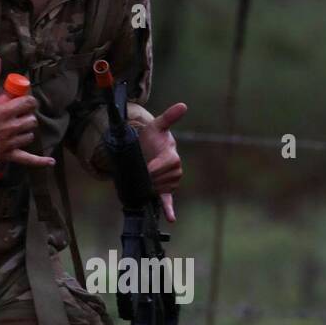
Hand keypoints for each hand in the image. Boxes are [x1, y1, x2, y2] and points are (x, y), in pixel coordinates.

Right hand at [0, 55, 54, 168]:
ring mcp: (9, 143)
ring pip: (29, 136)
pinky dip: (40, 161)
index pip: (28, 103)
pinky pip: (27, 159)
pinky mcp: (7, 155)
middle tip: (19, 116)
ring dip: (26, 132)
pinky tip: (50, 162)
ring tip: (18, 129)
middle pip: (31, 121)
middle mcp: (10, 128)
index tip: (25, 102)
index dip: (29, 101)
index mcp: (5, 112)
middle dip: (27, 117)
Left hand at [137, 102, 186, 222]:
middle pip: (159, 179)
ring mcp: (171, 182)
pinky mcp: (166, 191)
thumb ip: (169, 117)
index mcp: (173, 157)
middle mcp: (175, 171)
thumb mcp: (158, 125)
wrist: (151, 148)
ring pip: (159, 189)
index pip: (164, 166)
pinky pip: (169, 202)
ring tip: (145, 174)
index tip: (145, 167)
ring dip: (150, 185)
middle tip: (142, 167)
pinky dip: (169, 211)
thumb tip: (183, 106)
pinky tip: (171, 219)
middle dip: (148, 176)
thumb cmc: (153, 137)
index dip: (153, 168)